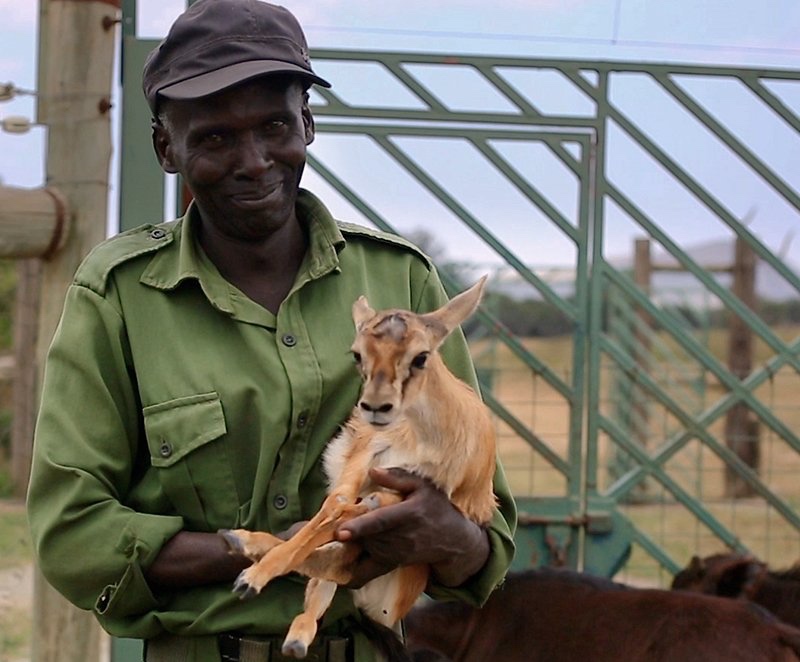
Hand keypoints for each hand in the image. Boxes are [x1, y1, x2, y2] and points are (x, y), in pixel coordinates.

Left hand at [335, 467, 489, 587]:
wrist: (453, 540)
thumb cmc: (436, 507)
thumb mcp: (423, 485)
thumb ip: (398, 477)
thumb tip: (372, 472)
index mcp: (409, 514)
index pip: (382, 521)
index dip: (361, 527)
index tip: (341, 531)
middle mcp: (402, 537)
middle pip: (367, 536)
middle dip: (347, 531)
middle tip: (326, 523)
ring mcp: (396, 553)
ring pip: (364, 547)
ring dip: (349, 541)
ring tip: (337, 530)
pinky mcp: (391, 563)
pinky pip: (366, 568)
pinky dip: (350, 564)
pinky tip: (335, 559)